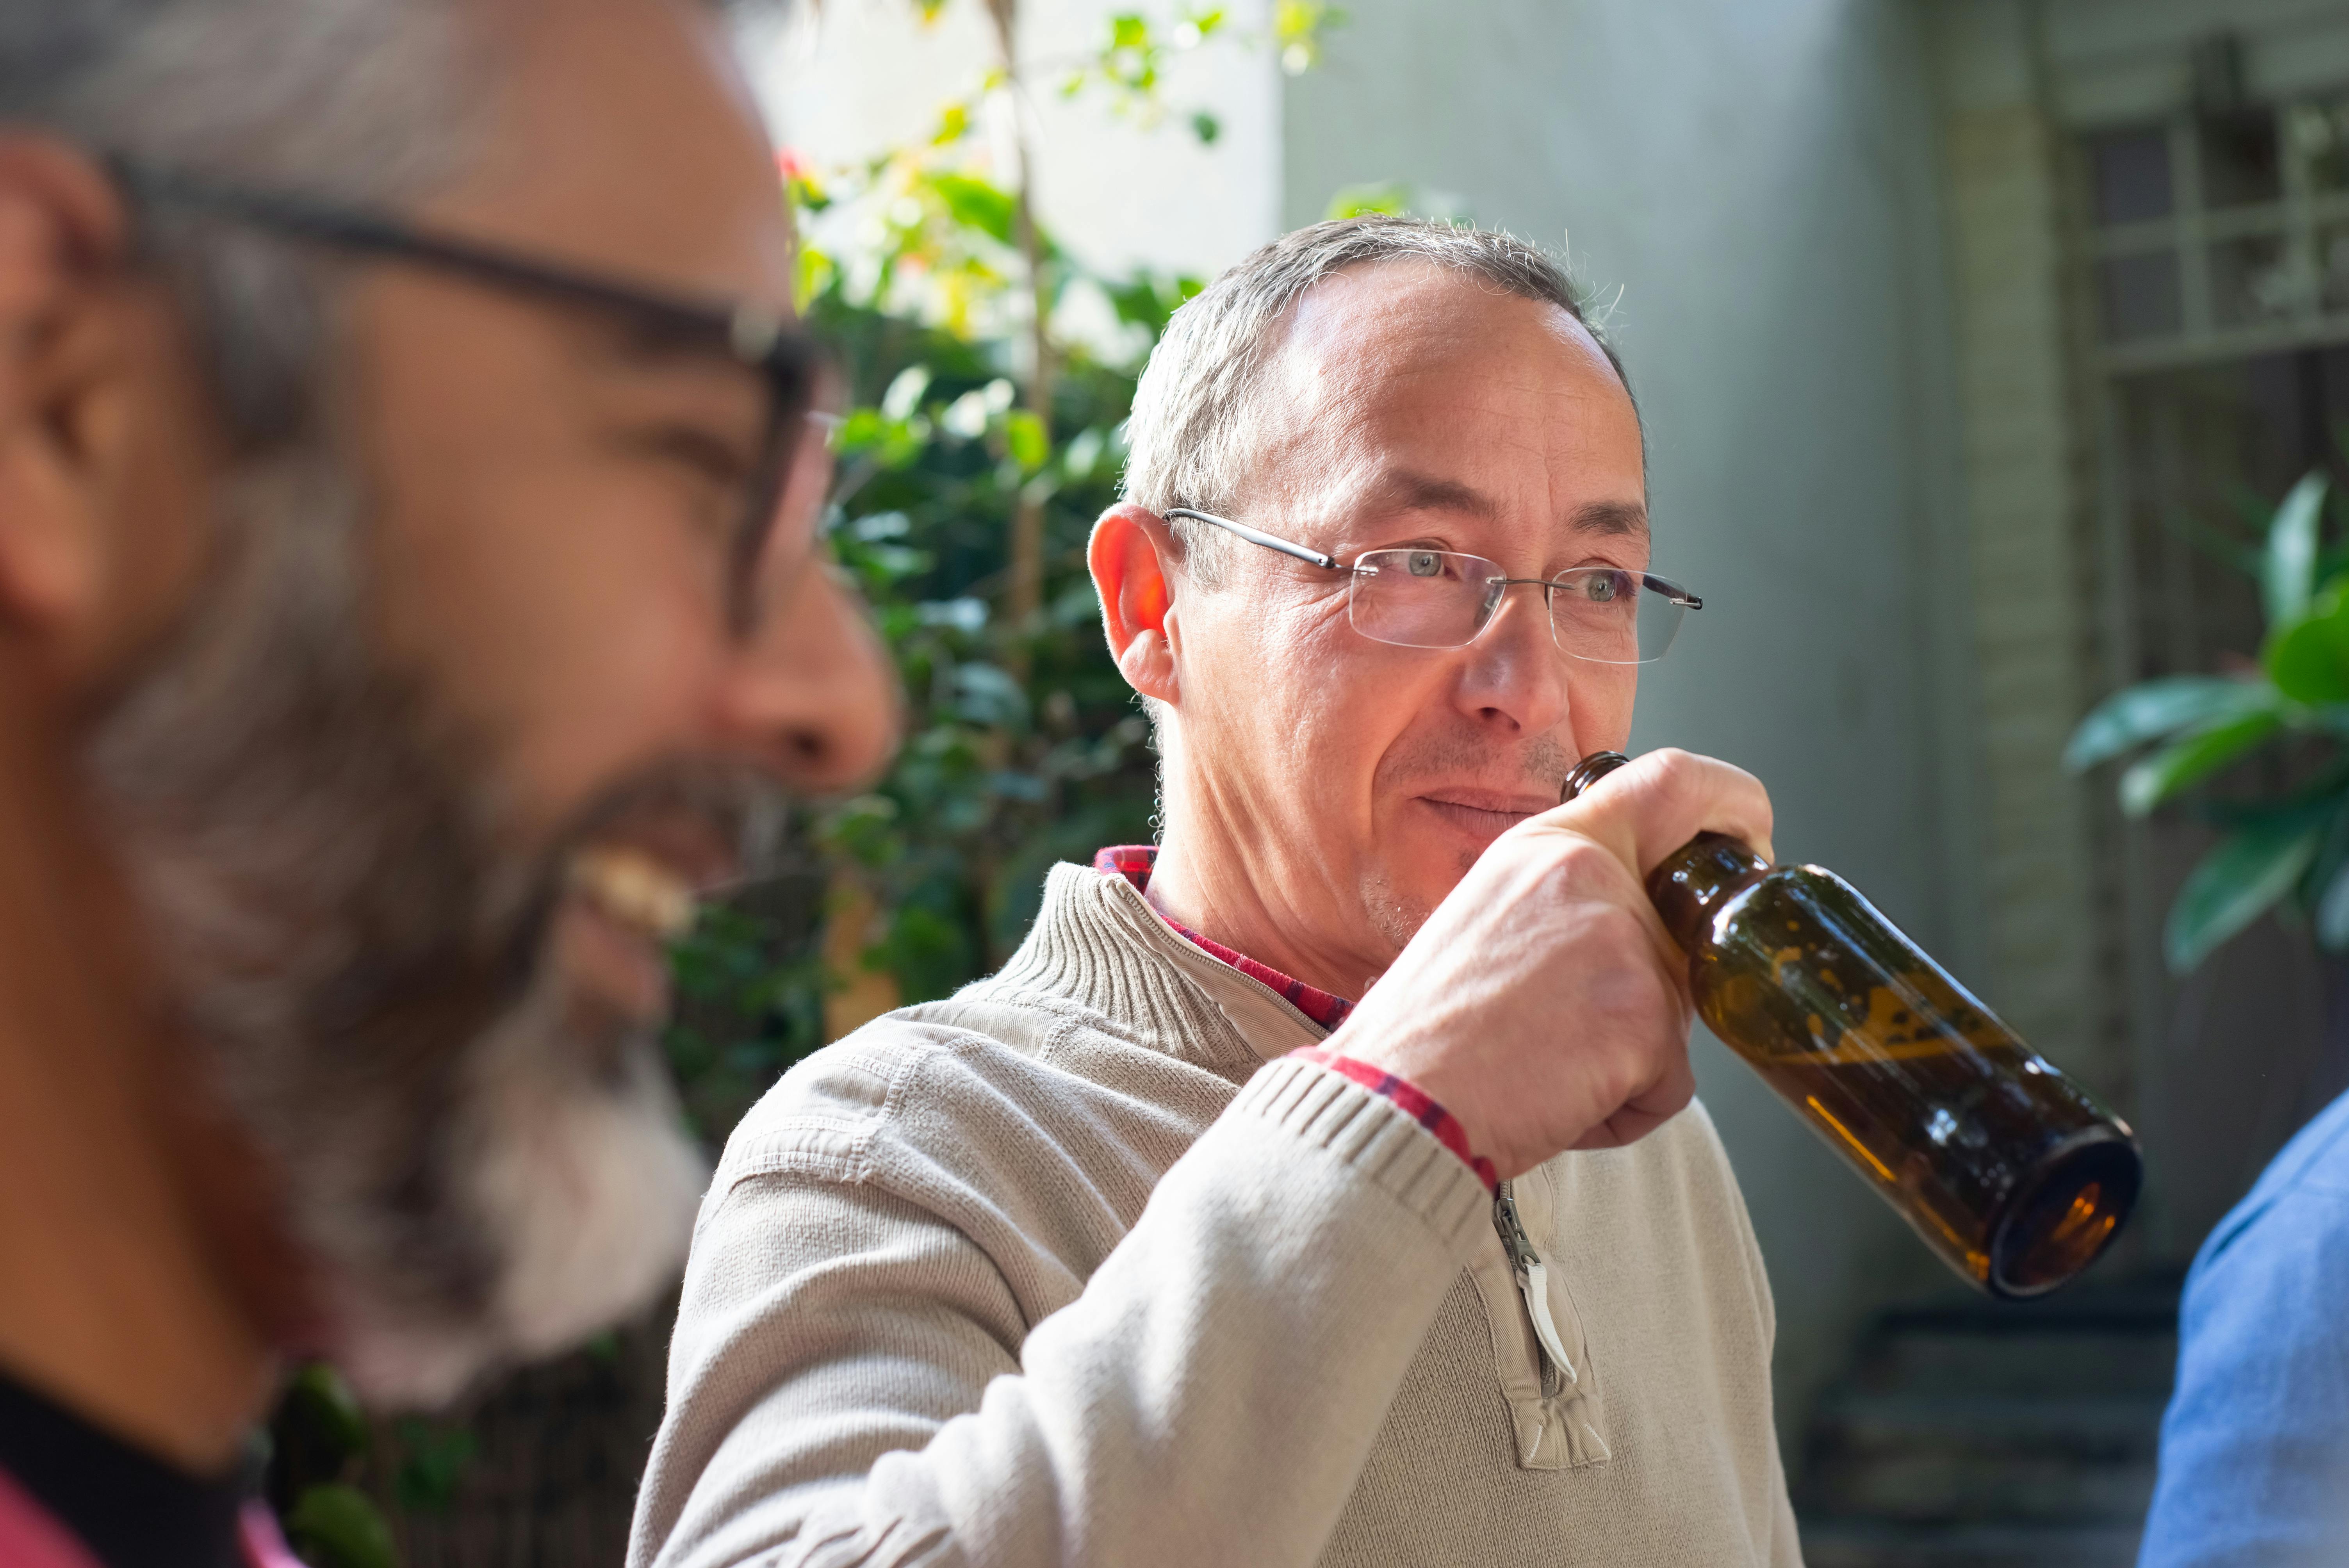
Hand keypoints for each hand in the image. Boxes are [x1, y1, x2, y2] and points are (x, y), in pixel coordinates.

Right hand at [1330, 749, 1773, 1178]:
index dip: (1734, 805)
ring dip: (1629, 1062)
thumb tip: (1625, 941)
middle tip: (1606, 1036)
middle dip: (1667, 993)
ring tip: (1545, 1071)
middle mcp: (1588, 873)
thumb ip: (1565, 907)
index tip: (1748, 845)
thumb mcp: (1489, 922)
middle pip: (1692, 927)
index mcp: (1546, 842)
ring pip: (1679, 1012)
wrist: (1394, 1100)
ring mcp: (1621, 941)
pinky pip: (1670, 1083)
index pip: (1673, 780)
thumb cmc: (1428, 1034)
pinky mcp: (1644, 1018)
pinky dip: (1624, 1111)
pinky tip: (1557, 1104)